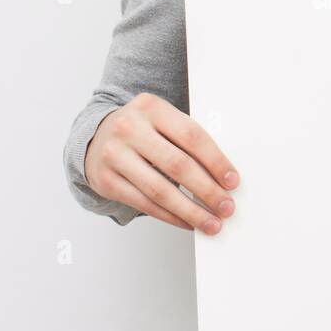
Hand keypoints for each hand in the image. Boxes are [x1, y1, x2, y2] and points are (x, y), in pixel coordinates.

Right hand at [84, 92, 239, 233]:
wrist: (97, 137)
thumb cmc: (142, 130)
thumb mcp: (162, 121)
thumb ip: (187, 139)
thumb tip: (223, 176)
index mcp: (151, 107)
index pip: (191, 136)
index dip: (216, 161)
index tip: (232, 181)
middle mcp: (129, 128)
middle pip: (177, 165)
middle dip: (207, 190)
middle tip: (226, 207)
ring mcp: (114, 155)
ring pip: (160, 190)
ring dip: (191, 211)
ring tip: (211, 223)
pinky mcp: (106, 181)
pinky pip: (145, 204)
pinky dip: (171, 217)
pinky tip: (188, 222)